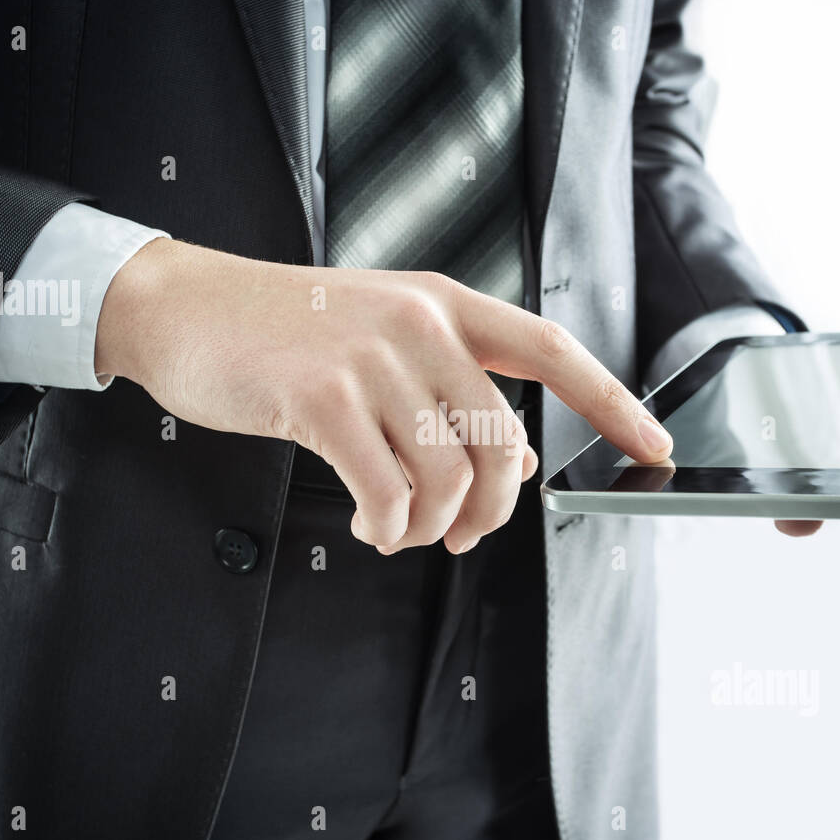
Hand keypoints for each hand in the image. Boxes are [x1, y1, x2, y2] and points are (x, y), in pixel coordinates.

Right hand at [96, 238, 672, 554]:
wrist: (183, 309)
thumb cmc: (284, 334)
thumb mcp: (383, 345)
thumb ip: (452, 393)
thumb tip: (517, 458)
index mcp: (444, 303)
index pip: (551, 350)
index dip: (612, 401)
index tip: (655, 446)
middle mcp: (420, 323)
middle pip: (500, 441)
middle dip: (490, 511)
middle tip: (458, 536)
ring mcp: (371, 358)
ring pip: (447, 475)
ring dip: (430, 526)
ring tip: (397, 529)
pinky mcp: (321, 398)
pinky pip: (389, 491)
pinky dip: (390, 527)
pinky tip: (372, 526)